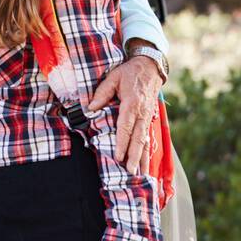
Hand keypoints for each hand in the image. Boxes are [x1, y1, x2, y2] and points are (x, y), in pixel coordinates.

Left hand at [87, 53, 161, 173]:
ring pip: (146, 141)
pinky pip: (148, 138)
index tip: (119, 157)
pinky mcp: (150, 119)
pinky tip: (146, 165)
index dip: (122, 143)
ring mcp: (148, 117)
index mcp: (132, 104)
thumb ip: (102, 93)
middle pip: (138, 139)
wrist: (150, 66)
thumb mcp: (114, 77)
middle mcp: (142, 113)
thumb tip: (90, 108)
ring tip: (141, 174)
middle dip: (135, 157)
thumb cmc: (129, 72)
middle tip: (131, 172)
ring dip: (143, 158)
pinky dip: (148, 152)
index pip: (126, 128)